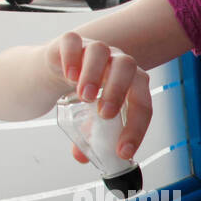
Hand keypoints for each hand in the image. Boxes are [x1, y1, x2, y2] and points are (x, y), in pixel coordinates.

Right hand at [43, 31, 151, 162]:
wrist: (59, 70)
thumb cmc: (86, 97)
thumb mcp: (92, 120)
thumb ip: (91, 137)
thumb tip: (82, 158)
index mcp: (133, 84)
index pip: (142, 103)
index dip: (136, 128)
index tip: (122, 150)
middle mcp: (117, 62)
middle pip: (127, 66)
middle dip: (117, 91)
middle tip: (103, 115)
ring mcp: (94, 49)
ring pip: (100, 51)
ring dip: (93, 74)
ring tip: (83, 97)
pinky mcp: (70, 42)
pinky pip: (73, 41)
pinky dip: (71, 57)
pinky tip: (68, 76)